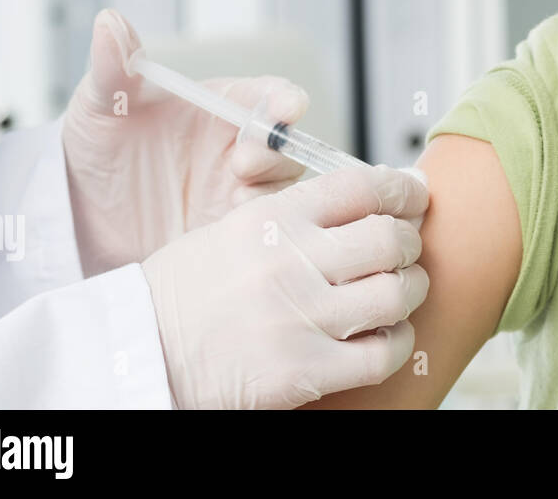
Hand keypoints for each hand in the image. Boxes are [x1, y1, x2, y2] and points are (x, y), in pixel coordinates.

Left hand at [62, 9, 311, 276]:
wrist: (81, 219)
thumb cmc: (99, 152)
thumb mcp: (100, 108)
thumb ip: (113, 68)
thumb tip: (109, 21)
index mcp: (223, 108)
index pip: (270, 96)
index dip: (284, 101)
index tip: (286, 108)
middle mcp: (241, 149)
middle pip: (288, 146)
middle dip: (276, 152)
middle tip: (242, 163)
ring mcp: (240, 194)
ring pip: (285, 191)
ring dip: (270, 195)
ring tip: (232, 204)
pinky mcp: (233, 235)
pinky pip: (266, 235)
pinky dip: (259, 234)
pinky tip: (228, 235)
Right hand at [141, 164, 430, 408]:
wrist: (142, 355)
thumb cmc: (191, 291)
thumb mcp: (235, 228)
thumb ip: (301, 212)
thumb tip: (378, 195)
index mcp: (271, 219)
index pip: (362, 186)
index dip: (402, 189)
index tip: (415, 196)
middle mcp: (287, 262)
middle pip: (388, 238)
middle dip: (409, 243)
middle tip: (406, 250)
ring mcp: (297, 318)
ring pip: (396, 294)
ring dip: (409, 291)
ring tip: (398, 292)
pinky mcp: (303, 370)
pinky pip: (382, 353)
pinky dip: (396, 343)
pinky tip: (384, 337)